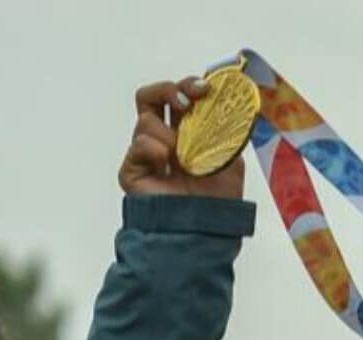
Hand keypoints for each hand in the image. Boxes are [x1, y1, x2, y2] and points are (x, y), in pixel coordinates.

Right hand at [120, 77, 246, 199]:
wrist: (202, 229)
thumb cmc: (216, 200)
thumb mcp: (231, 157)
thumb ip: (225, 130)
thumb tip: (226, 103)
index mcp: (185, 133)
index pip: (178, 96)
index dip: (189, 86)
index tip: (206, 90)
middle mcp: (162, 139)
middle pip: (151, 97)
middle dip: (170, 90)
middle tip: (189, 101)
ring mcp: (145, 155)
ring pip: (146, 120)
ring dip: (170, 136)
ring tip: (184, 160)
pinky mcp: (131, 171)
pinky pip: (139, 144)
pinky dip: (156, 150)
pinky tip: (168, 167)